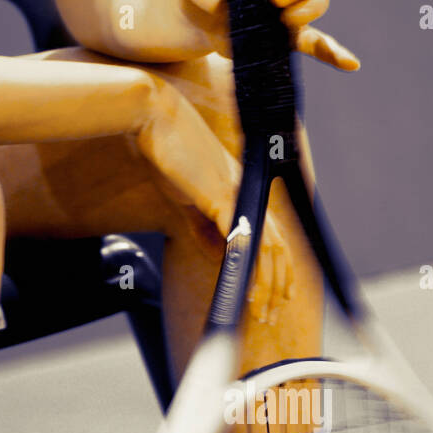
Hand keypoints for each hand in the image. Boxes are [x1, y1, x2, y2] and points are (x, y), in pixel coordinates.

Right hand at [132, 71, 292, 322]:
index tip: (274, 296)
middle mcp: (247, 195)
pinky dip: (244, 266)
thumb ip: (206, 228)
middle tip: (270, 314)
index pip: (272, 239)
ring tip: (260, 309)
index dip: (277, 271)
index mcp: (243, 194)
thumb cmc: (169, 154)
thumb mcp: (190, 200)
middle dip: (276, 286)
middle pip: (277, 249)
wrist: (155, 118)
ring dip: (264, 284)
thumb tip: (222, 259)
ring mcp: (237, 196)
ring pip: (265, 248)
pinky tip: (243, 286)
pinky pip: (239, 238)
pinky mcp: (220, 197)